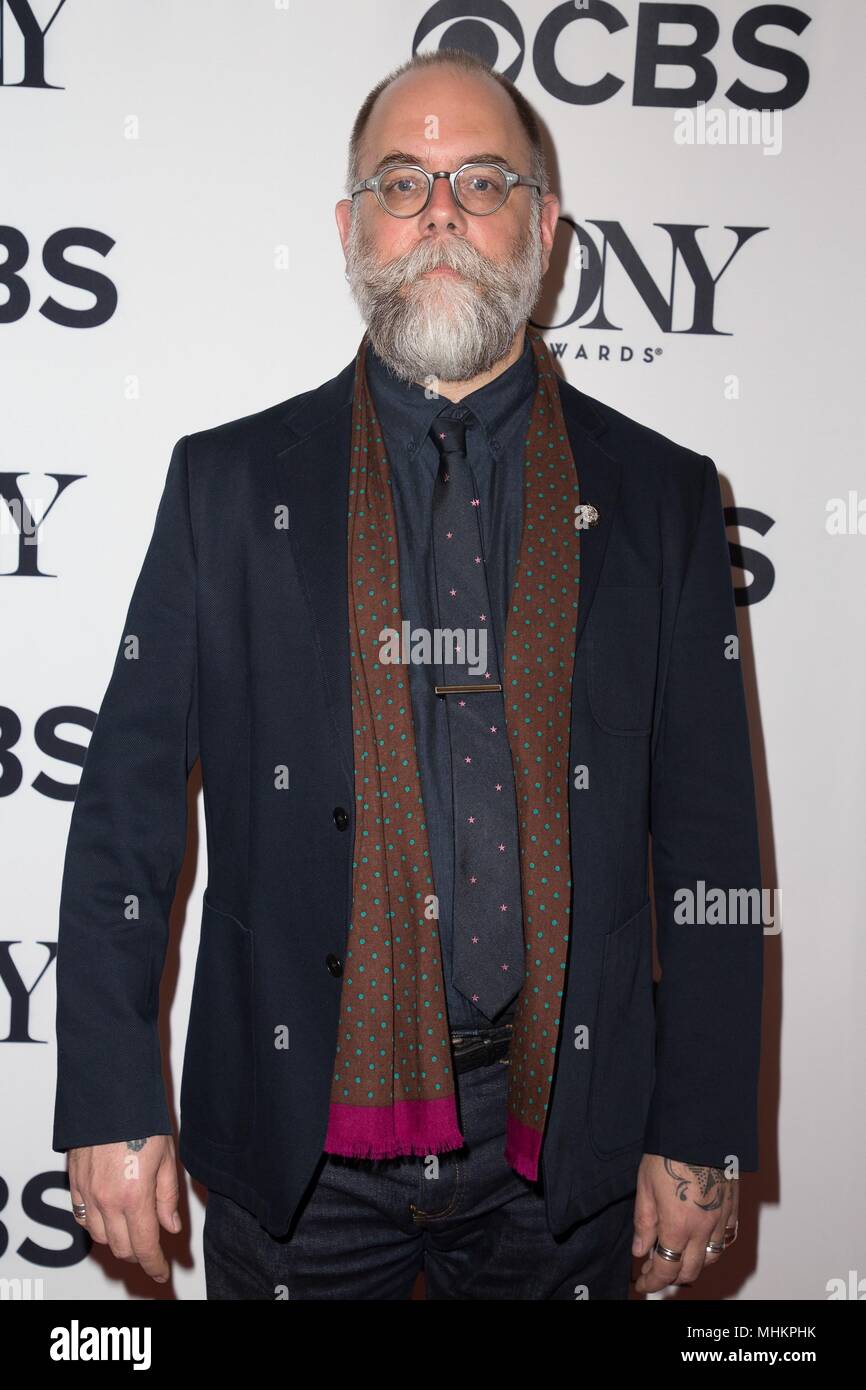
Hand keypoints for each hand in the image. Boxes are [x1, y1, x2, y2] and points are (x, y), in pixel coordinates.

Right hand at [69, 1135, 180, 1283]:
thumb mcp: (167, 1158)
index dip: (154, 1265)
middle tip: (152, 1249)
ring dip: (118, 1241)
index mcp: (134, 1196)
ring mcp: (87, 1194)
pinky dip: (98, 1226)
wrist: (110, 1097)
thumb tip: (171, 1228)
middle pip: (121, 1248)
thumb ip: (167, 1198)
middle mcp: (107, 1201)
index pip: (144, 1246)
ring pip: (100, 1238)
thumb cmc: (143, 1122)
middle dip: (139, 1255)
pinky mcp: (74, 1184)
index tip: (162, 1272)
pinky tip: (111, 1217)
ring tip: (133, 1232)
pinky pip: (83, 1219)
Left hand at [631, 1153, 737, 1292]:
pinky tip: (702, 1241)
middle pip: (690, 1270)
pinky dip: (713, 1246)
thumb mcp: (644, 1186)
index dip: (653, 1282)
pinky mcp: (733, 1206)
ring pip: (711, 1257)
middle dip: (672, 1277)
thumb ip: (644, 1223)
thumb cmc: (668, 1150)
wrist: (697, 1126)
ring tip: (678, 1258)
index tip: (643, 1283)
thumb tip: (640, 1251)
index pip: (665, 1269)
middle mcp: (703, 1227)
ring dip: (694, 1264)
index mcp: (678, 1225)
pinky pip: (727, 1238)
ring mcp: (721, 1218)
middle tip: (656, 1272)